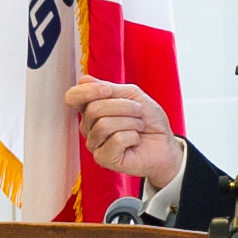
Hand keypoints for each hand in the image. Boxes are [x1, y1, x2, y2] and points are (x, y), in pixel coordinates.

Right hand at [61, 76, 185, 180]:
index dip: (88, 91)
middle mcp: (89, 127)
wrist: (165, 142)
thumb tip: (84, 79)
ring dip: (131, 122)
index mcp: (91, 109)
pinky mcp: (104, 158)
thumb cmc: (149, 120)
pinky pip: (116, 140)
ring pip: (105, 125)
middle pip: (94, 109)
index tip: (108, 90)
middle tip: (137, 112)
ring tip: (138, 127)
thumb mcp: (132, 94)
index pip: (73, 97)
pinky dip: (133, 137)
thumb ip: (108, 87)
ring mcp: (94, 144)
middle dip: (124, 107)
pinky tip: (135, 141)